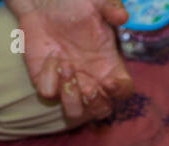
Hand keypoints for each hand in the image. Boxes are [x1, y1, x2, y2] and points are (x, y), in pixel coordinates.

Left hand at [7, 0, 131, 123]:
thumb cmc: (76, 5)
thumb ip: (111, 7)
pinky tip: (51, 56)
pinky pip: (48, 93)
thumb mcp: (96, 2)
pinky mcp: (46, 82)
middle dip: (94, 103)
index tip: (108, 82)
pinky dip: (49, 77)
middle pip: (101, 110)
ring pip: (74, 112)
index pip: (124, 91)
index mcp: (110, 66)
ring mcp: (69, 85)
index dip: (119, 92)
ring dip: (71, 95)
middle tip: (87, 86)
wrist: (44, 4)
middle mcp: (92, 81)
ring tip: (66, 66)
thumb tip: (122, 17)